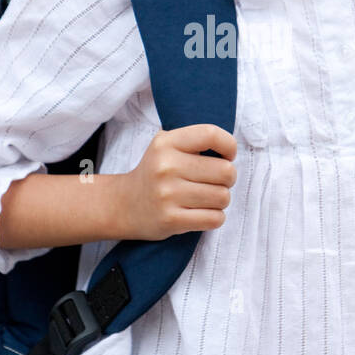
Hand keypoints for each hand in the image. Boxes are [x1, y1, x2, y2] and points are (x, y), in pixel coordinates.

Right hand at [114, 123, 237, 240]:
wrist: (124, 205)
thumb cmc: (156, 173)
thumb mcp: (167, 145)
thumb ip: (196, 141)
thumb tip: (230, 152)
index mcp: (167, 143)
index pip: (211, 135)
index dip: (229, 145)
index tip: (227, 156)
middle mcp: (166, 167)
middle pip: (225, 171)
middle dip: (228, 178)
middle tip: (216, 182)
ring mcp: (167, 195)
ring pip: (223, 197)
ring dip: (221, 200)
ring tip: (206, 198)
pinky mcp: (171, 220)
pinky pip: (214, 218)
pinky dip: (215, 217)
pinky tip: (202, 213)